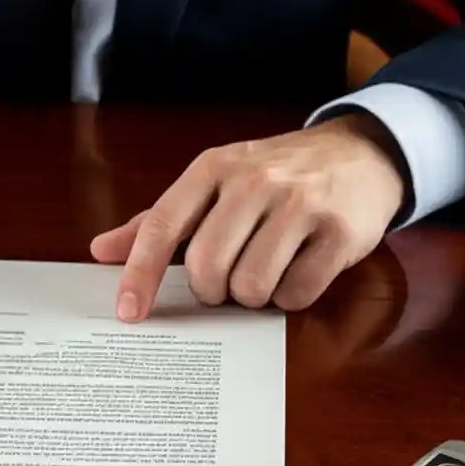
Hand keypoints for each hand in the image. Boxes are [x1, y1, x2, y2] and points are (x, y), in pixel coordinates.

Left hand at [90, 113, 405, 320]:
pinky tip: (296, 271)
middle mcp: (255, 181)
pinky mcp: (338, 233)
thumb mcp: (216, 183)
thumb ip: (160, 219)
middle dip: (211, 290)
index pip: (163, 225)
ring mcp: (299, 206)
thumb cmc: (278, 175)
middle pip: (206, 266)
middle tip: (225, 282)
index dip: (140, 273)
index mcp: (214, 168)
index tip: (128, 311)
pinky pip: (296, 293)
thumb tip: (102, 250)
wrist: (362, 154)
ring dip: (252, 295)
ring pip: (251, 285)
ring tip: (264, 272)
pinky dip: (290, 296)